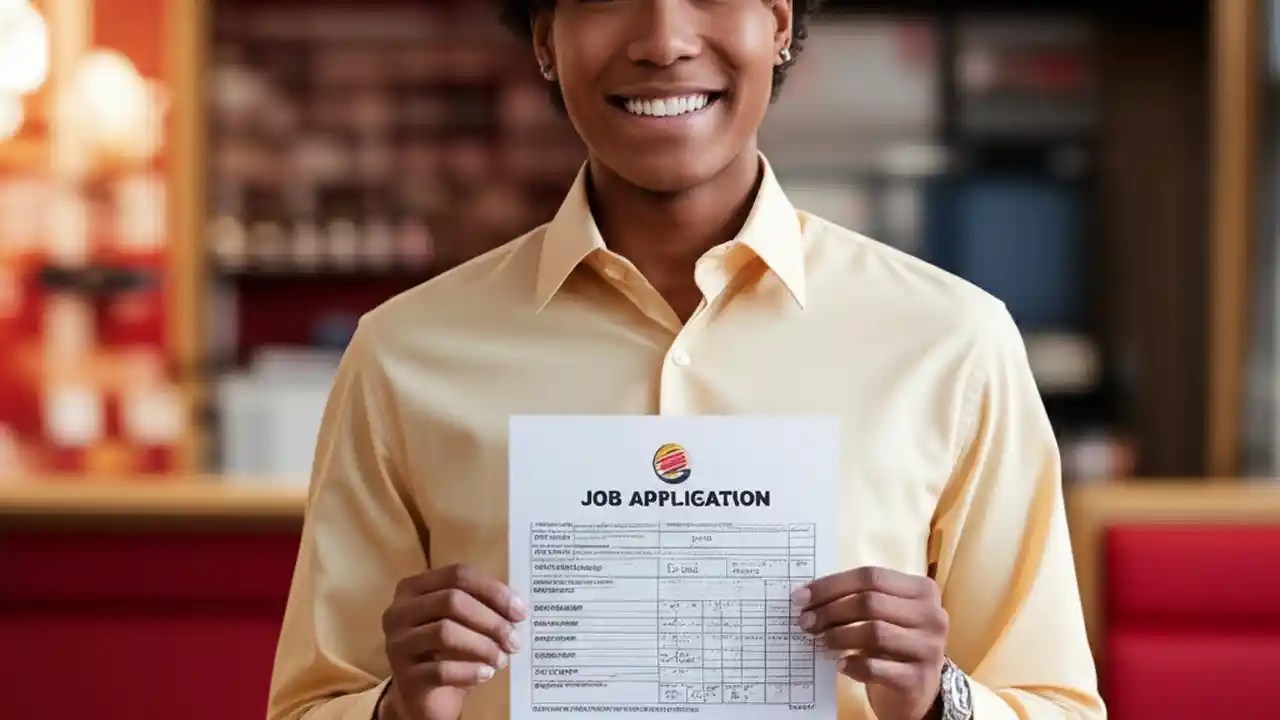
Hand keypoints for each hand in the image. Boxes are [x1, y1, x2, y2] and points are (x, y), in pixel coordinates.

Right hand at [378, 564, 526, 719]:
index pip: (458, 574)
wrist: (422, 695)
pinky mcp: (403, 677)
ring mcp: (396, 644)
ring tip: (502, 659)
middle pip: (452, 601)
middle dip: (491, 620)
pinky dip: (469, 671)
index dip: (493, 590)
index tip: (519, 612)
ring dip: (483, 646)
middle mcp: (398, 611)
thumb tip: (516, 608)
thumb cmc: (446, 650)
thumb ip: (483, 606)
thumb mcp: (463, 622)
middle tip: (515, 640)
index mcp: (414, 588)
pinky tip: (486, 674)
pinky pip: (440, 670)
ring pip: (445, 633)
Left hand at [794, 567, 946, 719]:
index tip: (801, 597)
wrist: (917, 691)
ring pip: (874, 631)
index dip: (832, 584)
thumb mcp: (884, 615)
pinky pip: (877, 667)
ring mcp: (929, 648)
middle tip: (805, 621)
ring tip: (821, 641)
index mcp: (922, 589)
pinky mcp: (918, 678)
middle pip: (871, 602)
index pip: (871, 576)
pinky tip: (840, 665)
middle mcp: (932, 615)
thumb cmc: (893, 645)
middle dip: (830, 610)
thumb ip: (857, 599)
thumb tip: (807, 597)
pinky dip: (853, 665)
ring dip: (839, 636)